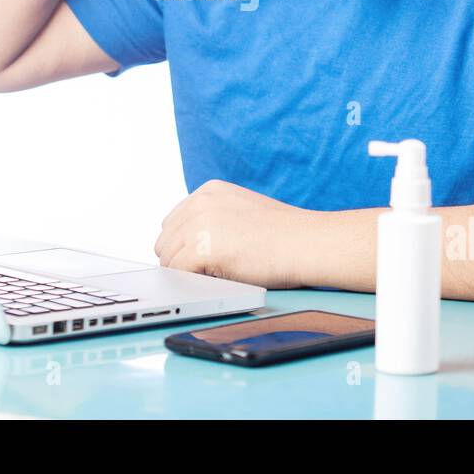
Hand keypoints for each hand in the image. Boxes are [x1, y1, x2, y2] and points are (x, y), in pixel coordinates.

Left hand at [153, 179, 317, 288]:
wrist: (308, 243)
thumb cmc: (285, 236)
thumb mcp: (242, 214)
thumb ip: (214, 221)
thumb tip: (186, 248)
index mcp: (209, 191)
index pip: (172, 224)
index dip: (184, 248)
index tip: (199, 262)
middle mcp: (200, 201)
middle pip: (165, 241)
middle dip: (182, 261)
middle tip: (210, 273)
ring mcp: (200, 222)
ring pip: (168, 260)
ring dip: (188, 273)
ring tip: (219, 275)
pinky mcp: (202, 247)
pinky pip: (179, 274)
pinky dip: (194, 283)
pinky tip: (220, 279)